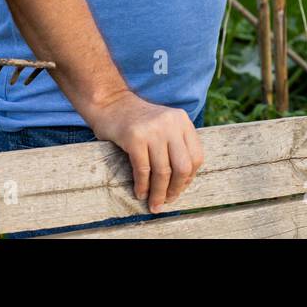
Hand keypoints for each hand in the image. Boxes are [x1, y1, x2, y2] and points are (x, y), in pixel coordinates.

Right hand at [85, 90, 204, 212]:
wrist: (110, 102)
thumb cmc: (138, 120)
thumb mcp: (164, 124)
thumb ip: (176, 143)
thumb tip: (182, 181)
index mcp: (182, 121)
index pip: (196, 156)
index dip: (189, 177)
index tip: (179, 188)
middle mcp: (171, 124)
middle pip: (182, 166)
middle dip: (176, 189)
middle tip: (167, 201)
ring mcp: (153, 130)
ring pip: (163, 171)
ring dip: (158, 193)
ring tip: (154, 204)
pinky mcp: (134, 137)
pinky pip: (143, 170)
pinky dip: (142, 186)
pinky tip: (140, 193)